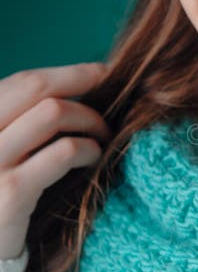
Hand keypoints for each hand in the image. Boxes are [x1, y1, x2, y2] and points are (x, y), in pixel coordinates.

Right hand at [0, 63, 111, 260]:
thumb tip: (79, 91)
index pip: (21, 81)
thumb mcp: (4, 153)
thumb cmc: (0, 199)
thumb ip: (24, 124)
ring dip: (88, 119)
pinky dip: (86, 149)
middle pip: (34, 87)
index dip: (66, 73)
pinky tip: (93, 157)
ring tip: (102, 135)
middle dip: (81, 82)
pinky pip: (60, 153)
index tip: (101, 72)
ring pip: (51, 113)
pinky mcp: (9, 193)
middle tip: (113, 94)